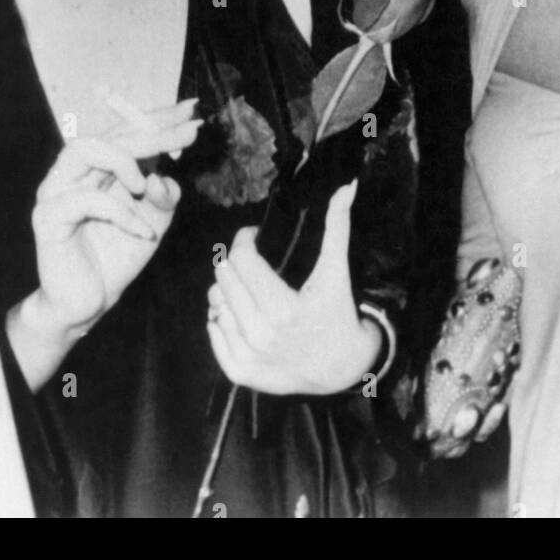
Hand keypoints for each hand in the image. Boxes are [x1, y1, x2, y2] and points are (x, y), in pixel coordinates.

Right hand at [8, 98, 200, 389]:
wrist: (88, 303)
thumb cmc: (118, 255)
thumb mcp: (155, 219)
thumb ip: (164, 194)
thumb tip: (161, 176)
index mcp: (96, 166)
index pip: (125, 128)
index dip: (157, 116)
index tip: (191, 110)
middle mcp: (72, 172)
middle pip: (109, 134)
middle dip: (152, 130)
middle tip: (189, 132)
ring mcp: (55, 192)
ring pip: (83, 149)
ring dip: (122, 160)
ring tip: (143, 186)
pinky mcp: (47, 218)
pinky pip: (86, 200)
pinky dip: (121, 213)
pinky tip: (143, 232)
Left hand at [207, 180, 380, 395]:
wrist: (342, 369)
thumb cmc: (338, 313)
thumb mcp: (337, 271)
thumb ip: (337, 227)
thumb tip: (346, 186)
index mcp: (283, 309)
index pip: (242, 260)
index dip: (245, 240)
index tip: (254, 237)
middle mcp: (261, 335)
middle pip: (224, 279)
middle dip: (235, 263)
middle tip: (252, 262)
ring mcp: (248, 357)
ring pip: (215, 304)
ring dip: (227, 289)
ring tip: (247, 286)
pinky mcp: (239, 373)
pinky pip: (213, 332)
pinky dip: (221, 319)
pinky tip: (240, 312)